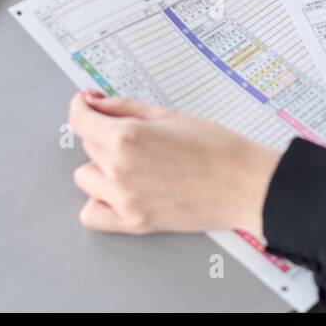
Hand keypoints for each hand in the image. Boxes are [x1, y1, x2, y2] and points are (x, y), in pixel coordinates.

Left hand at [68, 90, 280, 236]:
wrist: (245, 185)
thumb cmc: (217, 147)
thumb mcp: (169, 115)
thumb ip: (124, 107)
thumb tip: (94, 103)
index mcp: (127, 137)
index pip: (80, 120)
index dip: (81, 107)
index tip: (86, 104)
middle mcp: (119, 169)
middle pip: (88, 146)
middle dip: (106, 135)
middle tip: (139, 136)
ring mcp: (124, 199)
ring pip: (87, 177)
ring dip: (102, 168)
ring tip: (135, 165)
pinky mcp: (134, 223)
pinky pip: (92, 214)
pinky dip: (100, 202)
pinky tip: (120, 191)